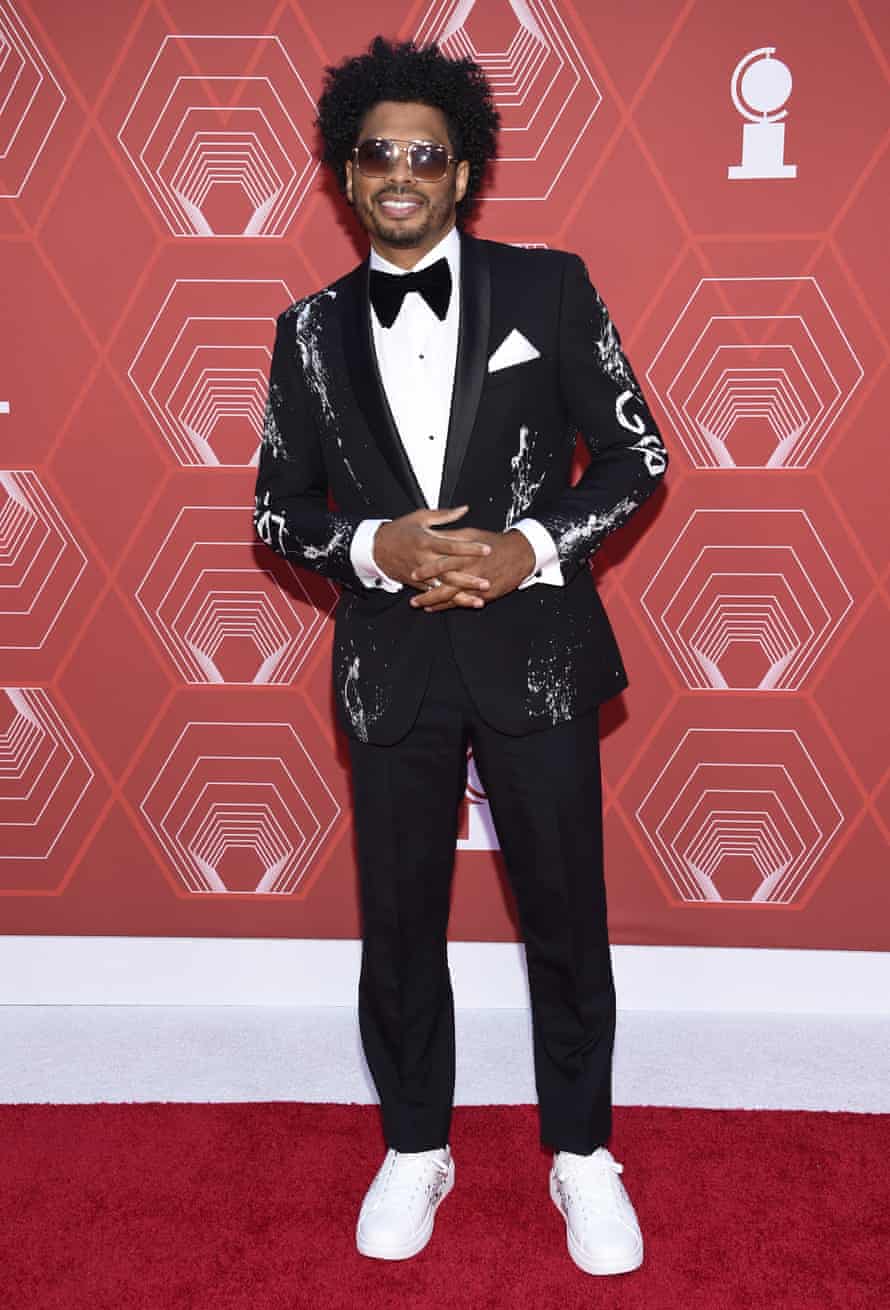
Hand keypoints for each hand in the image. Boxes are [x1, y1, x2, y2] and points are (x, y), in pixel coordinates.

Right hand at [373, 505, 493, 609]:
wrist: (375, 549)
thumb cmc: (399, 531)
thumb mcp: (420, 517)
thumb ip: (444, 515)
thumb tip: (465, 509)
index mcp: (426, 541)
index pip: (451, 546)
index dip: (469, 548)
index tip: (486, 549)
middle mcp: (423, 559)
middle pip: (449, 571)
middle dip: (469, 579)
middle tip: (487, 582)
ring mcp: (420, 574)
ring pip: (443, 587)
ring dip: (462, 595)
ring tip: (479, 601)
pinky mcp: (417, 584)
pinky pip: (434, 594)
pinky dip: (448, 601)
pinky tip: (462, 604)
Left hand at [409, 527, 535, 612]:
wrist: (520, 553)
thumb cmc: (494, 543)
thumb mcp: (471, 534)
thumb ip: (451, 536)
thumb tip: (433, 536)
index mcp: (466, 553)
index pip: (442, 562)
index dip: (427, 570)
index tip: (413, 574)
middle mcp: (471, 569)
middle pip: (445, 584)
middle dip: (427, 593)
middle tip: (413, 598)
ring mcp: (478, 584)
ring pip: (453, 596)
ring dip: (436, 603)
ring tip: (422, 605)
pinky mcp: (485, 594)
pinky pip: (464, 602)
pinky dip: (450, 606)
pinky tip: (438, 608)